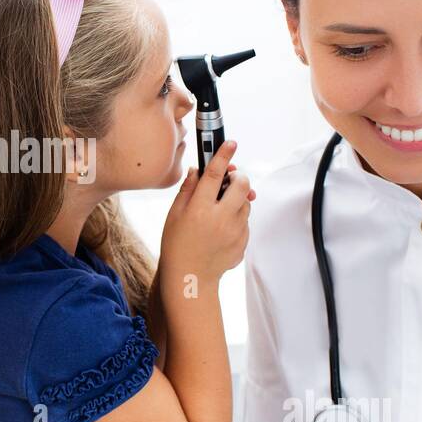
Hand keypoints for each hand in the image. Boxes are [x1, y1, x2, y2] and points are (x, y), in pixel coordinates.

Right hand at [160, 140, 253, 282]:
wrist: (190, 278)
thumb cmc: (177, 245)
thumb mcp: (174, 215)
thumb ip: (188, 190)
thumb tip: (198, 170)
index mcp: (200, 209)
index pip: (215, 174)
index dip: (223, 154)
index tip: (230, 143)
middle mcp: (220, 218)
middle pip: (241, 184)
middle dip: (238, 176)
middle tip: (229, 179)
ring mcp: (235, 231)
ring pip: (246, 202)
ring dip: (237, 198)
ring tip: (221, 209)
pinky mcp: (243, 242)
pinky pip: (245, 221)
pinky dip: (237, 218)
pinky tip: (221, 229)